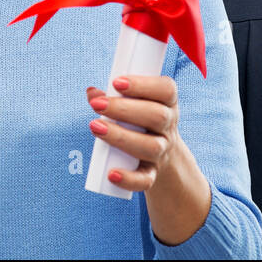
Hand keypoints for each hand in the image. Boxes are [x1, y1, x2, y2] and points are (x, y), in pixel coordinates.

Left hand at [86, 76, 180, 191]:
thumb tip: (92, 92)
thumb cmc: (143, 124)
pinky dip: (129, 178)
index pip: (166, 89)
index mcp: (168, 104)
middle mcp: (169, 127)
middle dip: (124, 109)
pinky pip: (145, 179)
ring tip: (95, 127)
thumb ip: (115, 98)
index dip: (144, 85)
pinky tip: (111, 173)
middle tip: (96, 105)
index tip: (116, 82)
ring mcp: (162, 151)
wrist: (164, 160)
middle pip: (157, 116)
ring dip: (121, 137)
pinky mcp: (152, 174)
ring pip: (151, 146)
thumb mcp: (136, 107)